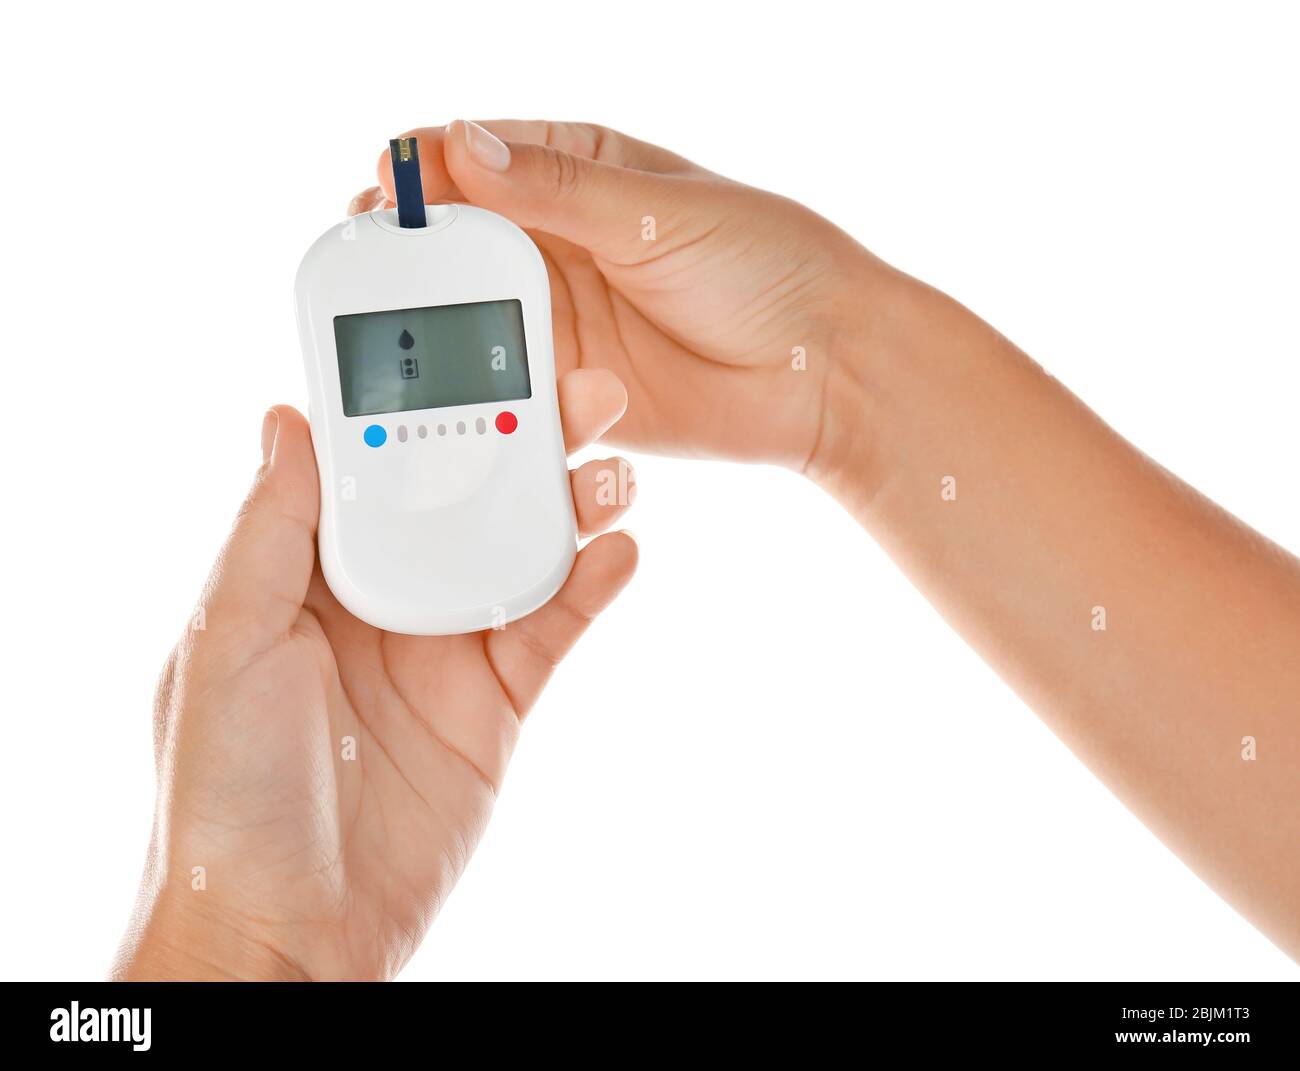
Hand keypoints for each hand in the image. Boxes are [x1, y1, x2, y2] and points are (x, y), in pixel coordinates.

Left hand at [114, 372, 636, 979]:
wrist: (290, 931)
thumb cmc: (227, 794)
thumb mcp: (225, 644)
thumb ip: (269, 531)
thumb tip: (286, 418)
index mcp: (308, 570)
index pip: (375, 462)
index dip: (420, 401)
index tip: (469, 340)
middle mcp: (384, 595)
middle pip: (466, 493)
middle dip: (522, 436)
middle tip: (580, 385)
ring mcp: (445, 645)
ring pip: (522, 549)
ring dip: (570, 503)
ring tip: (614, 470)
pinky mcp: (496, 700)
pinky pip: (553, 627)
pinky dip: (591, 584)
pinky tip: (618, 548)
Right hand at [351, 120, 890, 472]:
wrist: (825, 372)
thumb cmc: (766, 265)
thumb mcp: (659, 211)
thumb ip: (558, 188)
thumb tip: (461, 147)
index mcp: (583, 174)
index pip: (481, 159)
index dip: (427, 169)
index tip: (386, 182)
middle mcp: (563, 245)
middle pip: (461, 241)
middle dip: (415, 250)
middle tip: (375, 259)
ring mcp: (566, 320)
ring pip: (474, 315)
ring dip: (440, 322)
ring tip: (398, 326)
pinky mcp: (575, 390)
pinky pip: (511, 387)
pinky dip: (483, 389)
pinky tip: (456, 391)